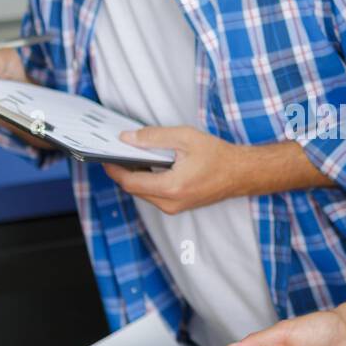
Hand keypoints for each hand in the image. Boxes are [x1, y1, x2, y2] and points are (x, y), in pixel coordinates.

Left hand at [103, 124, 240, 211]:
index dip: (114, 169)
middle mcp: (170, 203)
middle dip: (122, 171)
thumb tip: (128, 138)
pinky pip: (153, 195)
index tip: (105, 156)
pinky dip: (146, 180)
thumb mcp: (185, 138)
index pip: (130, 182)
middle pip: (133, 189)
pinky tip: (148, 165)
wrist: (240, 173)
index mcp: (171, 187)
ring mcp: (174, 207)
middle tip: (117, 151)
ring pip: (142, 193)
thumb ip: (154, 137)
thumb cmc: (218, 156)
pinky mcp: (177, 206)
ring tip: (132, 155)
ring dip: (134, 176)